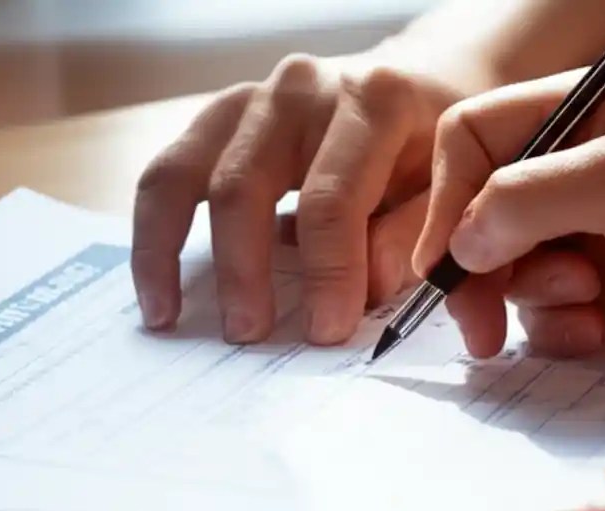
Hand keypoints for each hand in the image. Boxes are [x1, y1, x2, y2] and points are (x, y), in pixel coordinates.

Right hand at [133, 50, 488, 344]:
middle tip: (248, 334)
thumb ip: (415, 234)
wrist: (418, 82)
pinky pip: (169, 171)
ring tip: (165, 315)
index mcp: (372, 101)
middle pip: (244, 184)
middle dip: (243, 268)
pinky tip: (158, 288)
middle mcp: (301, 89)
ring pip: (184, 171)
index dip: (328, 273)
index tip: (327, 332)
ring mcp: (252, 99)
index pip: (333, 199)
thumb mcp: (449, 185)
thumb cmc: (432, 145)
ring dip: (167, 249)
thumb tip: (369, 289)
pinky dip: (155, 231)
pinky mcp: (220, 118)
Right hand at [412, 70, 604, 358]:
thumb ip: (529, 203)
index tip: (443, 263)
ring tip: (588, 304)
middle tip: (483, 326)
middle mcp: (580, 168)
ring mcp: (599, 229)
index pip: (473, 142)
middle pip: (482, 218)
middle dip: (482, 271)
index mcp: (579, 112)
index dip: (445, 200)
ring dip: (536, 300)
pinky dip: (567, 329)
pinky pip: (556, 313)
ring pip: (515, 273)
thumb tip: (457, 245)